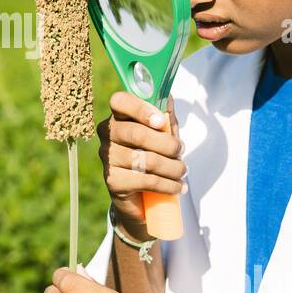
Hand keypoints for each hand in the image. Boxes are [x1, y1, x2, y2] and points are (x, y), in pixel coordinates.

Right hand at [97, 91, 185, 232]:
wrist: (140, 196)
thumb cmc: (152, 155)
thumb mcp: (162, 134)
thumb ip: (165, 115)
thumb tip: (168, 96)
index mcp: (118, 116)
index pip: (119, 102)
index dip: (140, 109)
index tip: (160, 121)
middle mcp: (107, 134)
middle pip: (136, 133)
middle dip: (167, 144)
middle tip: (182, 150)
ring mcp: (108, 158)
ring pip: (145, 159)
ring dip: (172, 167)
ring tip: (183, 171)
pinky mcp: (112, 181)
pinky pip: (145, 180)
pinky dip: (167, 185)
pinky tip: (178, 187)